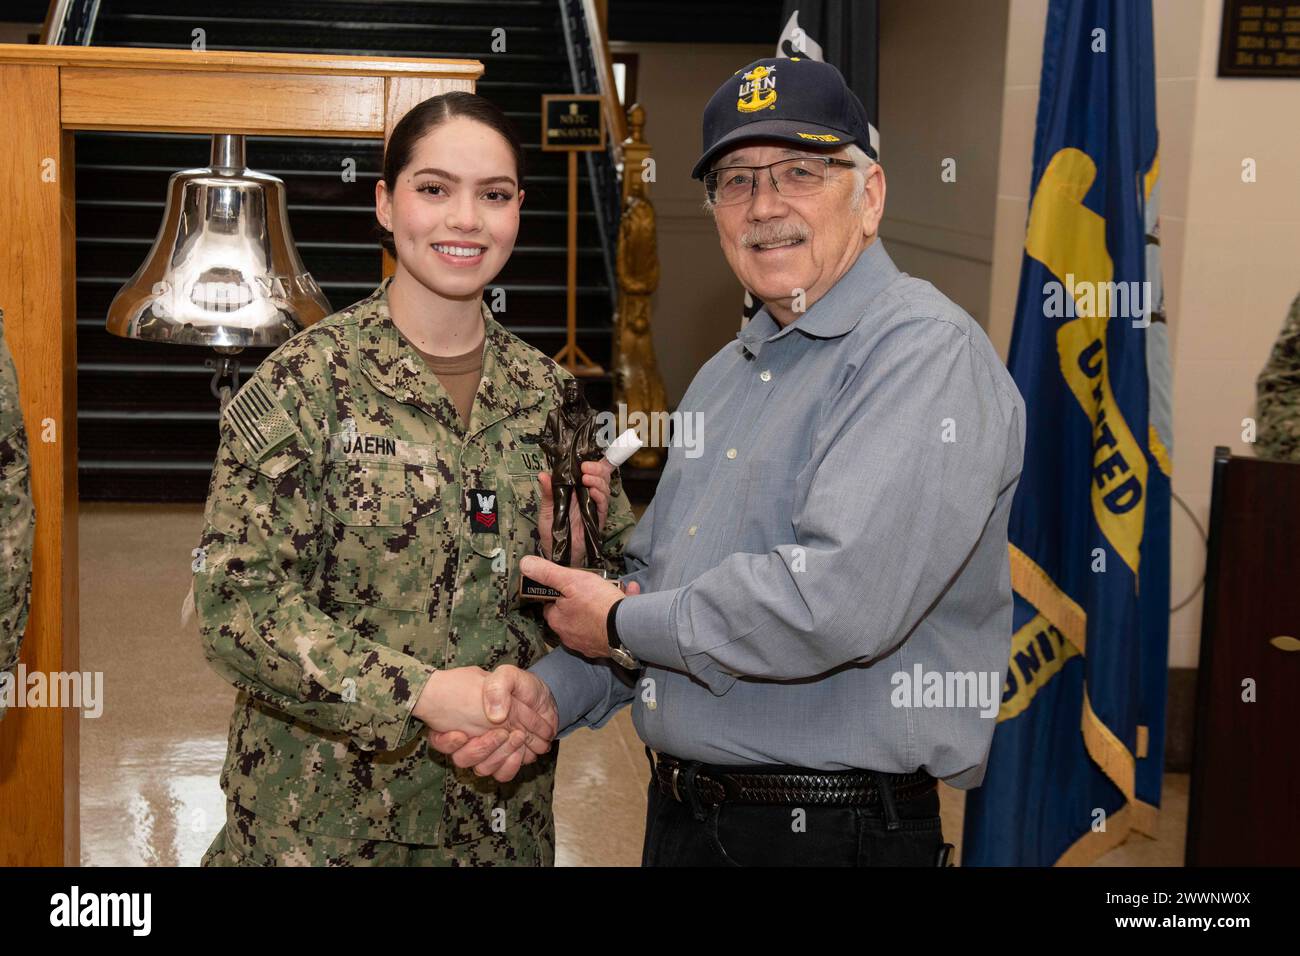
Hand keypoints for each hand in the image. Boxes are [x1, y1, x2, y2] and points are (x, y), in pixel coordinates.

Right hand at [427, 665, 559, 780]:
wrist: (539, 696)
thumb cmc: (519, 686)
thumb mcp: (507, 676)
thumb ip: (497, 687)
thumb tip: (495, 716)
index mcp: (462, 719)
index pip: (440, 740)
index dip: (446, 742)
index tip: (460, 735)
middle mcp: (471, 739)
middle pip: (462, 759)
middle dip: (480, 749)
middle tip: (502, 733)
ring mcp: (488, 753)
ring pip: (481, 769)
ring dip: (498, 755)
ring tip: (516, 737)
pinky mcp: (505, 762)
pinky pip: (501, 775)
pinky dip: (510, 765)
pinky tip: (519, 751)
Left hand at [520, 555, 635, 659]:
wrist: (627, 629)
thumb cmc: (596, 604)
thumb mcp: (570, 581)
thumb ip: (547, 573)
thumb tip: (524, 564)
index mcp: (557, 621)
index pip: (551, 605)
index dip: (559, 592)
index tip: (570, 584)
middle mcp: (568, 636)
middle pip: (571, 613)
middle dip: (582, 600)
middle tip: (595, 587)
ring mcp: (588, 644)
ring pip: (592, 620)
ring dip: (602, 606)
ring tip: (615, 590)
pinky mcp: (606, 647)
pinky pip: (609, 626)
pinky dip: (617, 613)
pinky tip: (628, 596)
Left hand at [536, 459, 613, 563]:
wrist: (555, 552)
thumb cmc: (551, 531)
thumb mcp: (545, 509)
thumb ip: (547, 492)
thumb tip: (543, 475)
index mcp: (574, 490)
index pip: (588, 471)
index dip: (590, 463)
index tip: (582, 459)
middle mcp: (586, 496)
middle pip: (600, 476)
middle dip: (596, 468)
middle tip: (585, 467)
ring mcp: (593, 506)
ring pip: (604, 487)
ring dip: (597, 480)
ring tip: (586, 478)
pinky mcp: (598, 518)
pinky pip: (603, 504)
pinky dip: (600, 495)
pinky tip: (593, 491)